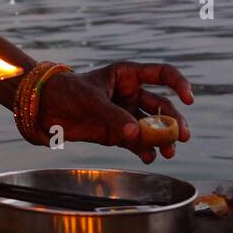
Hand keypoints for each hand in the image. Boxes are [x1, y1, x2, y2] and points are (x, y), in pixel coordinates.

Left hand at [34, 62, 193, 162]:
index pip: (162, 74)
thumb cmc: (67, 92)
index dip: (179, 84)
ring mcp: (124, 115)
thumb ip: (113, 116)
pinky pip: (136, 142)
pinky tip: (148, 157)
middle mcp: (130, 94)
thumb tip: (137, 134)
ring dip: (162, 139)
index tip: (189, 99)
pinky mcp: (115, 134)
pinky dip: (144, 150)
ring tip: (168, 152)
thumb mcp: (90, 99)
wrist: (43, 108)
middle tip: (182, 136)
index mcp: (128, 75)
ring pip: (151, 127)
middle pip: (161, 107)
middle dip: (173, 121)